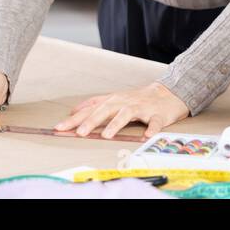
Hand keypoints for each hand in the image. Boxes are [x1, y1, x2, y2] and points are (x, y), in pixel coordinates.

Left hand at [54, 82, 189, 139]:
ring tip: (107, 135)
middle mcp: (125, 102)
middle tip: (79, 133)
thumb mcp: (115, 98)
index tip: (60, 127)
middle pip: (105, 109)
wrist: (169, 93)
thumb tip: (74, 110)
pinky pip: (155, 122)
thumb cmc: (138, 99)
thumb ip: (95, 104)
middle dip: (91, 121)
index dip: (75, 118)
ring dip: (116, 124)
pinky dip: (151, 128)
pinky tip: (146, 135)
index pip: (91, 109)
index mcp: (114, 100)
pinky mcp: (158, 114)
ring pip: (127, 114)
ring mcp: (141, 108)